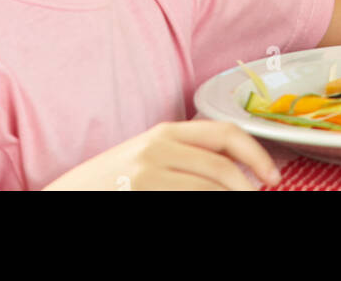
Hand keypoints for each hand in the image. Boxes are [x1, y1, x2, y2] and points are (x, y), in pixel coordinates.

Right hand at [44, 120, 279, 190]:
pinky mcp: (139, 191)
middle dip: (247, 188)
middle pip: (222, 169)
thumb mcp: (151, 158)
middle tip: (256, 197)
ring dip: (229, 200)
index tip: (272, 176)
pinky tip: (206, 208)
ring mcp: (148, 172)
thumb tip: (238, 169)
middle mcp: (159, 146)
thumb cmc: (113, 181)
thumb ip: (188, 157)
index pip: (225, 134)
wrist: (68, 194)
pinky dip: (204, 206)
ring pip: (209, 189)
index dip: (256, 154)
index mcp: (167, 132)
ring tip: (235, 205)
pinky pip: (188, 201)